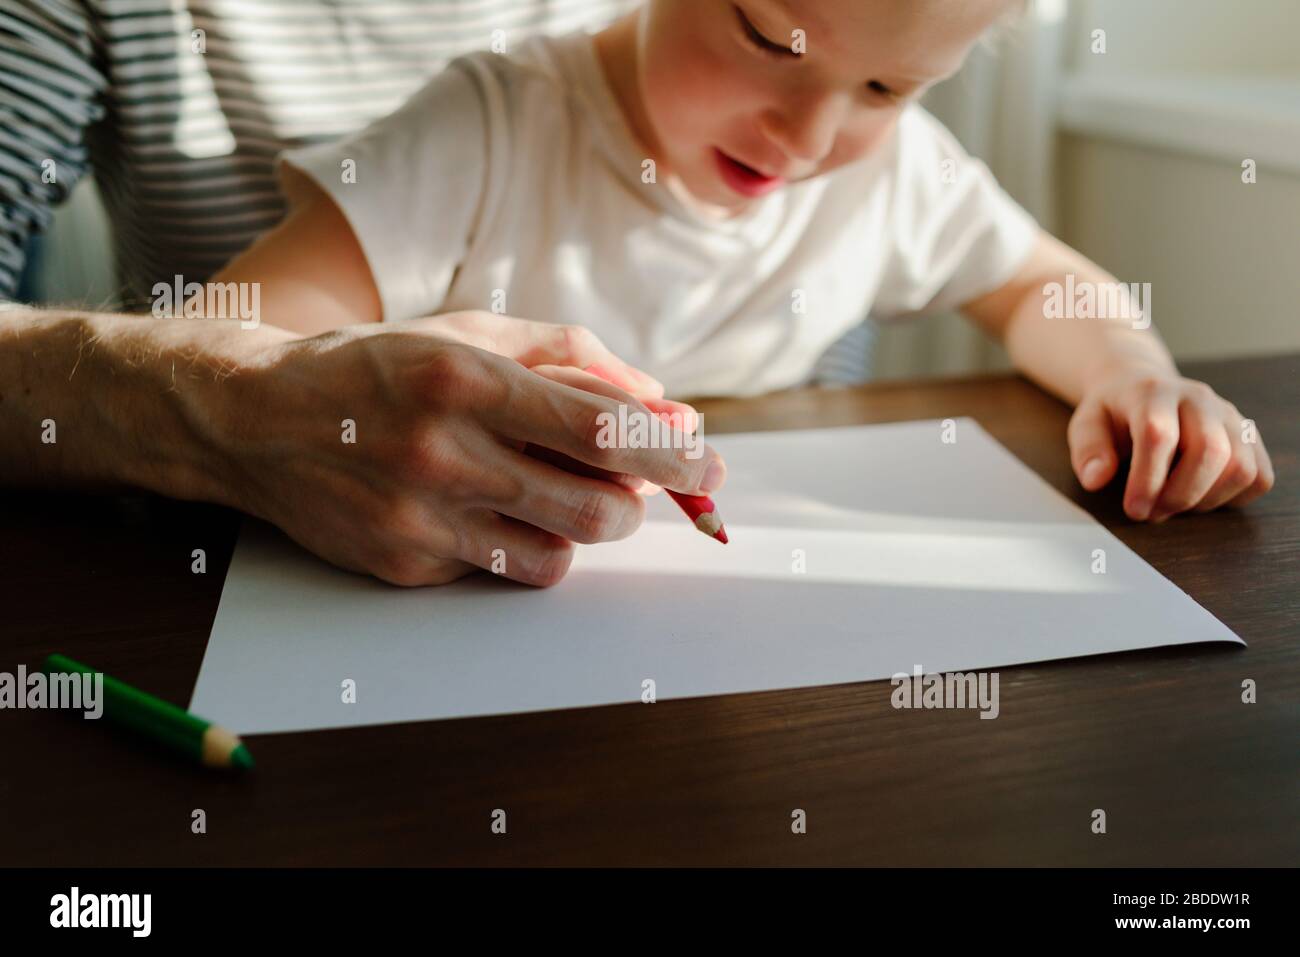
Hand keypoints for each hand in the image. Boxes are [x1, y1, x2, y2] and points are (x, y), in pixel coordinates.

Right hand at [221, 315, 725, 586]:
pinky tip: (502, 510)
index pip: (605, 433)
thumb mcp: (471, 330)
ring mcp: (420, 519)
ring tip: (571, 493)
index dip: (672, 454)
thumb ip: (573, 358)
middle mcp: (442, 454)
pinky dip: (527, 546)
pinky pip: (503, 572)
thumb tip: (662, 403)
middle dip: (644, 503)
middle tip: (645, 485)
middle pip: (597, 512)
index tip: (706, 461)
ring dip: (590, 529)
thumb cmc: (379, 365)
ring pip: (560, 556)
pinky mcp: (404, 565)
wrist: (255, 419)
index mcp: (466, 378)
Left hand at [1067, 367, 1273, 521]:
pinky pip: (1259, 477)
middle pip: (1209, 452)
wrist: (1141, 387)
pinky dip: (1232, 499)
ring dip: (1205, 501)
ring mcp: (1230, 416)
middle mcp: (1199, 399)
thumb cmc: (1113, 412)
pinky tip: (1199, 496)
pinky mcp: (1248, 436)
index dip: (1147, 479)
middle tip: (1151, 513)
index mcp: (1153, 393)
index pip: (1159, 435)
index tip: (1134, 510)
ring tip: (1171, 504)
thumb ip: (1088, 451)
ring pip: (1240, 467)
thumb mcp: (1086, 425)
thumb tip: (1096, 479)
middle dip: (1180, 496)